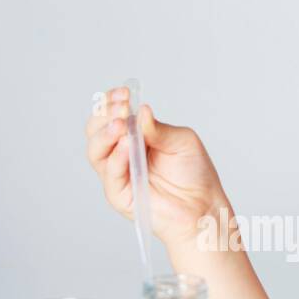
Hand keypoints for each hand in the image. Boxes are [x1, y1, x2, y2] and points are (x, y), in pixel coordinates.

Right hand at [84, 85, 228, 246]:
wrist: (203, 205)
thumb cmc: (194, 174)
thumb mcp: (182, 141)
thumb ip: (158, 128)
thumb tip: (140, 111)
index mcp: (133, 136)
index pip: (111, 115)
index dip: (111, 102)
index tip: (124, 92)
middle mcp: (121, 153)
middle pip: (96, 130)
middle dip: (105, 115)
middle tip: (121, 106)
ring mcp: (118, 174)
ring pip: (95, 150)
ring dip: (106, 134)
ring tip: (122, 125)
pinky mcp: (119, 195)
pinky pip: (110, 174)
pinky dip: (117, 157)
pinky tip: (127, 145)